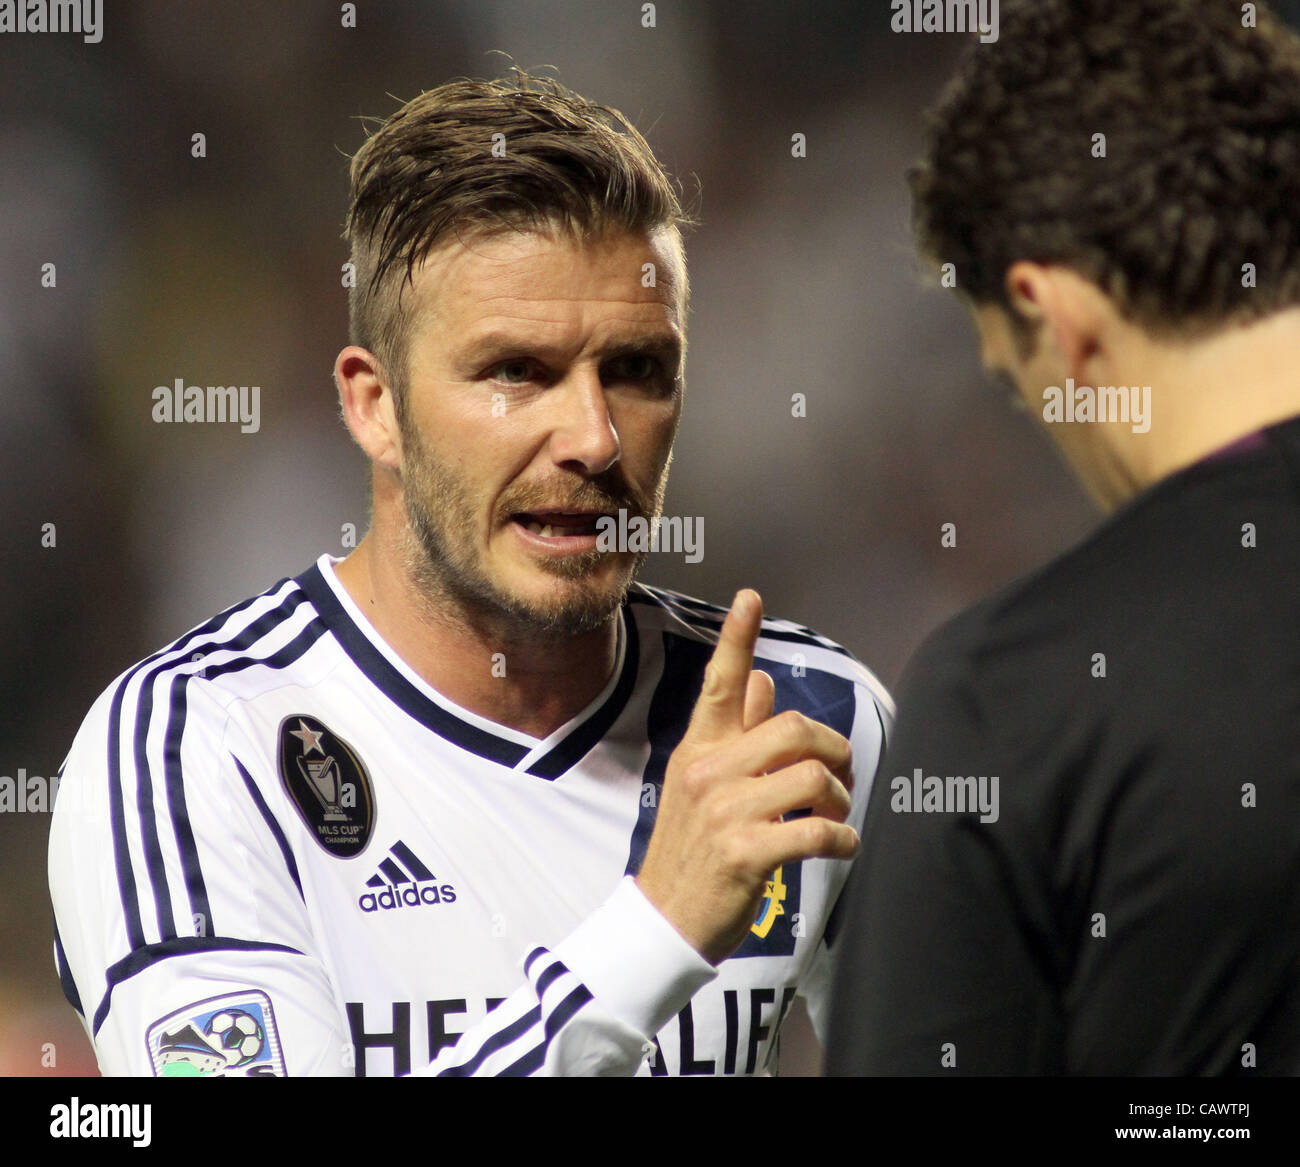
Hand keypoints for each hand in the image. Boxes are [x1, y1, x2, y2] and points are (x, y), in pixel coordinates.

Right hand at [635, 589, 856, 964]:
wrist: (664, 918)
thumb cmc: (692, 849)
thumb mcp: (701, 783)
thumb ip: (736, 732)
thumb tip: (765, 681)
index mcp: (699, 749)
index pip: (719, 683)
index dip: (737, 638)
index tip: (750, 596)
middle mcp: (709, 771)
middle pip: (794, 728)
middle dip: (835, 749)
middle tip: (842, 775)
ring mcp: (725, 811)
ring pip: (813, 777)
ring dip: (840, 799)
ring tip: (835, 816)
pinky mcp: (745, 852)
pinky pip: (817, 830)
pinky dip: (843, 839)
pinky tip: (840, 846)